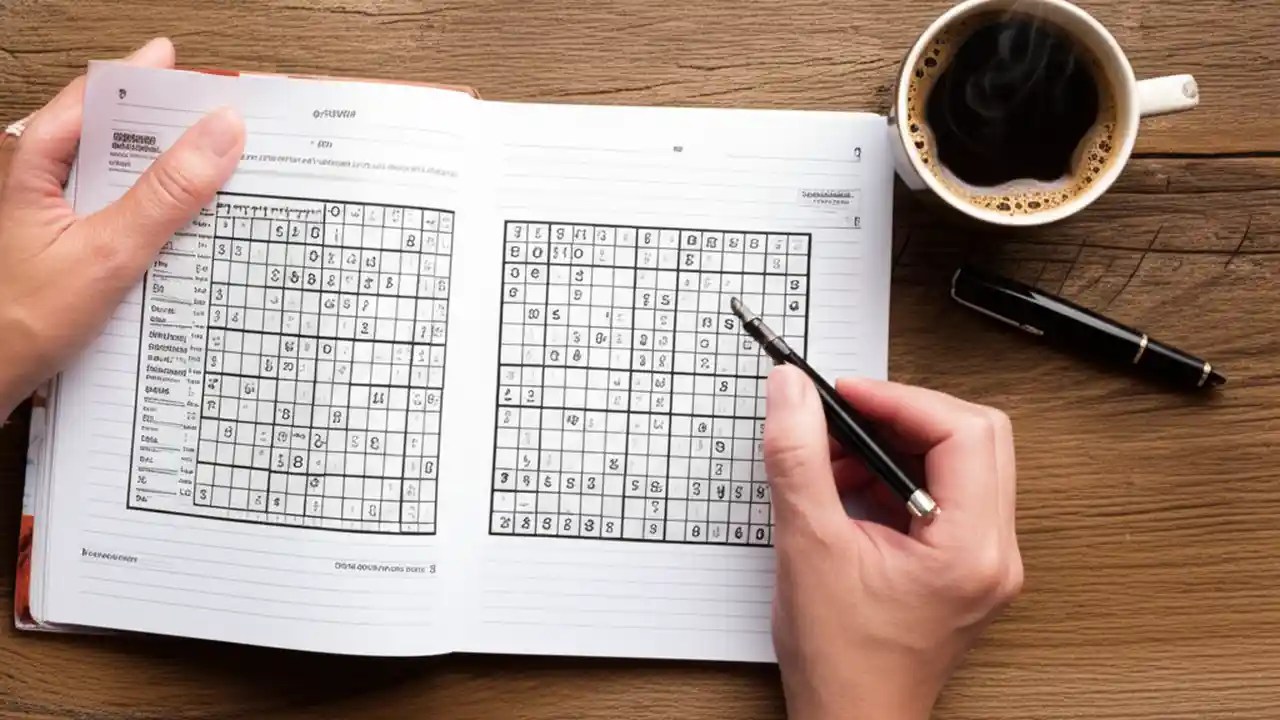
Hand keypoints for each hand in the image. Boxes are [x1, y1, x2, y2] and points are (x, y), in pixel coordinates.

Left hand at [0, 38, 243, 417]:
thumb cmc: (21, 320)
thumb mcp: (107, 252)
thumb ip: (165, 194)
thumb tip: (219, 134)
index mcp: (36, 159)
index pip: (103, 94)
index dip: (157, 82)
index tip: (211, 84)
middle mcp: (45, 175)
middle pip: (119, 130)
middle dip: (175, 128)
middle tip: (232, 132)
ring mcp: (60, 208)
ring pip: (127, 171)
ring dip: (173, 173)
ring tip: (223, 175)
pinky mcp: (77, 238)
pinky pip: (129, 208)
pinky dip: (162, 209)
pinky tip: (192, 223)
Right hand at [763, 365, 1021, 719]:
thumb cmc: (842, 663)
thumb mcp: (807, 547)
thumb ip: (799, 459)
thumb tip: (793, 393)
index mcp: (972, 548)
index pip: (964, 432)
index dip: (899, 399)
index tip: (845, 394)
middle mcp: (993, 552)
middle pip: (972, 438)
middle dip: (902, 416)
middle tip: (844, 413)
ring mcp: (981, 560)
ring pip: (958, 463)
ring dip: (894, 446)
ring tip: (833, 460)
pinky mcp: (960, 565)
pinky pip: (940, 494)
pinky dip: (893, 477)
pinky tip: (843, 488)